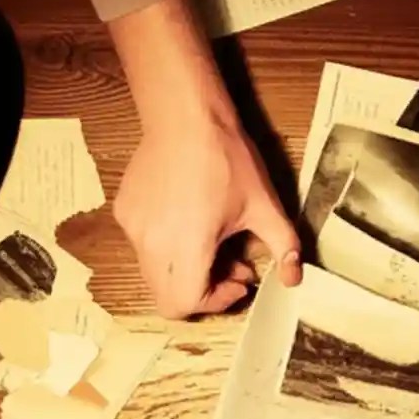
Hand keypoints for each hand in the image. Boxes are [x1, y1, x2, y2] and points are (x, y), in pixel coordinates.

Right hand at [114, 117, 301, 318]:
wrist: (184, 115)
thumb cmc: (225, 158)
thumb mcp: (264, 205)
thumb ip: (283, 246)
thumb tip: (294, 278)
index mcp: (185, 246)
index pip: (184, 303)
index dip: (214, 302)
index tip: (240, 283)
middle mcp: (151, 243)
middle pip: (167, 297)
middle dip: (202, 291)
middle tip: (231, 268)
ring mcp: (132, 228)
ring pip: (155, 274)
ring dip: (186, 271)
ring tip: (214, 242)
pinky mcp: (124, 212)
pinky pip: (144, 246)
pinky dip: (169, 248)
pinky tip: (191, 221)